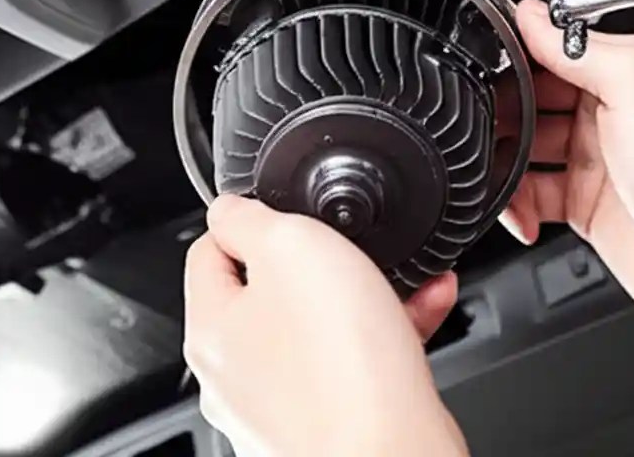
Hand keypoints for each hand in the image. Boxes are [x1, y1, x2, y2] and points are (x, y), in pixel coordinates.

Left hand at [183, 196, 466, 456]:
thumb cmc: (342, 368)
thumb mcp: (290, 248)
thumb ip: (250, 219)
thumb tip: (229, 209)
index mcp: (210, 330)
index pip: (209, 252)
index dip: (252, 222)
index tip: (289, 215)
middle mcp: (237, 376)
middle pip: (269, 292)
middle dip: (320, 263)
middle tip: (352, 252)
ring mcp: (281, 407)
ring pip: (320, 327)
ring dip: (364, 293)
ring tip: (403, 277)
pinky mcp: (332, 424)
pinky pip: (356, 363)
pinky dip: (389, 332)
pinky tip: (424, 307)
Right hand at [500, 0, 633, 343]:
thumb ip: (581, 48)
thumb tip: (532, 15)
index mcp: (632, 68)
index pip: (558, 43)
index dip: (518, 52)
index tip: (485, 66)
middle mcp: (615, 109)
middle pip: (533, 95)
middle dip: (503, 110)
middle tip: (484, 126)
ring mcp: (598, 159)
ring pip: (525, 146)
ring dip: (504, 160)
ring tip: (498, 173)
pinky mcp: (585, 204)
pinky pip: (530, 194)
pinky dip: (515, 204)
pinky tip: (520, 213)